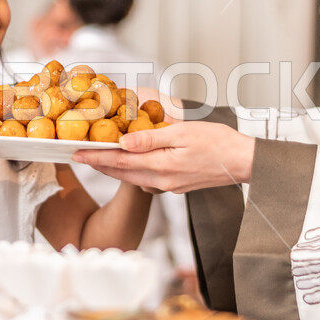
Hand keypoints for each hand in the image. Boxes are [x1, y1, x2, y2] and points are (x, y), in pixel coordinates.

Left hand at [72, 121, 252, 192]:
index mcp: (161, 167)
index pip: (120, 162)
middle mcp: (162, 181)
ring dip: (113, 169)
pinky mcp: (176, 186)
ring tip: (97, 159)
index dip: (95, 158)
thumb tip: (123, 142)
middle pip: (122, 173)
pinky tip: (129, 163)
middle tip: (78, 156)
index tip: (75, 154)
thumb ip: (151, 138)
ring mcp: (169, 186)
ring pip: (133, 178)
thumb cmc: (218, 142)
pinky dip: (131, 171)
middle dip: (99, 165)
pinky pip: (146, 180)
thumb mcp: (183, 133)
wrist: (243, 162)